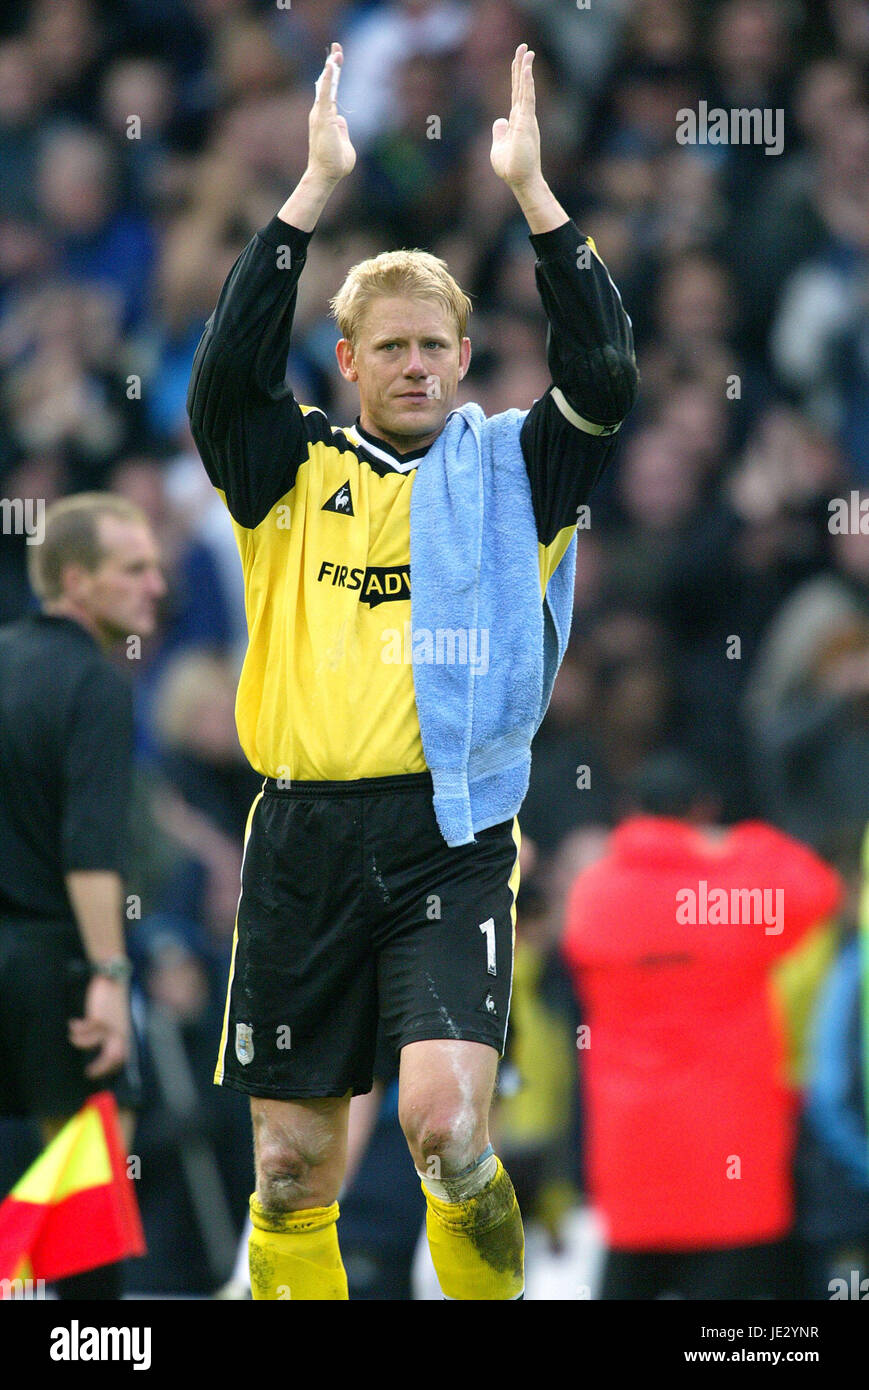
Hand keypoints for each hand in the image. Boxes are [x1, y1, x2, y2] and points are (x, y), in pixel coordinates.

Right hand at [69, 975, 130, 1078]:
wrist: (115, 978)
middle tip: (87, 1072)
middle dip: (99, 1068)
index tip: (99, 1072)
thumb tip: (107, 1048)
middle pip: (112, 1057)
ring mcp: (108, 1025)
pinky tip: (73, 1023)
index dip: (111, 1068)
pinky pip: (83, 1029)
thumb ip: (115, 1032)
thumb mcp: (119, 1017)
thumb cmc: (115, 999)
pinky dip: (75, 1028)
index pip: (122, 1057)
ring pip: (89, 1043)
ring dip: (78, 1042)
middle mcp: (119, 1031)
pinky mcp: (97, 1017)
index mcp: (126, 1032)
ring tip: (72, 1035)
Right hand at [307, 42, 355, 186]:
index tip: (337, 59)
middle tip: (337, 47)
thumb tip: (341, 121)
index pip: (331, 91)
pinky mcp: (322, 117)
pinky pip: (326, 94)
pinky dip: (328, 79)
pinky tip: (331, 65)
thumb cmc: (336, 164)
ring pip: (327, 86)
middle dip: (332, 65)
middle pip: (327, 84)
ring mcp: (320, 114)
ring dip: (332, 67)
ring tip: (337, 51)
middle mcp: (321, 112)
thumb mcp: (345, 143)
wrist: (327, 174)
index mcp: (326, 117)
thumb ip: (343, 130)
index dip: (334, 75)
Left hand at [491, 44, 542, 191]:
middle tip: (524, 46)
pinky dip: (527, 83)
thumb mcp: (498, 147)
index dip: (517, 75)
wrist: (519, 180)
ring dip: (525, 69)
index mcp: (517, 120)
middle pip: (522, 86)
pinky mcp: (526, 123)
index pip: (516, 92)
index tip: (519, 58)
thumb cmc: (510, 167)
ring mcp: (526, 119)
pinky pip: (527, 99)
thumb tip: (499, 121)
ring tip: (527, 51)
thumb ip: (499, 132)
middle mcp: (523, 116)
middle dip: (522, 65)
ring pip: (525, 88)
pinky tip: (527, 69)